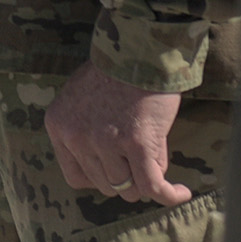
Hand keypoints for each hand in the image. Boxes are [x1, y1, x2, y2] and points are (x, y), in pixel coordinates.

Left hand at [44, 60, 191, 206]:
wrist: (140, 47)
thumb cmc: (118, 70)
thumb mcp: (86, 99)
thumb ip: (91, 134)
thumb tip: (124, 178)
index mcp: (58, 126)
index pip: (77, 176)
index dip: (101, 176)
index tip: (118, 168)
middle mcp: (76, 137)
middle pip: (104, 185)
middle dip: (127, 175)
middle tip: (143, 155)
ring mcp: (105, 142)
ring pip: (128, 188)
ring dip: (146, 177)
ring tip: (158, 156)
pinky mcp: (137, 144)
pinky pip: (153, 185)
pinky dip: (169, 194)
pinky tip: (182, 193)